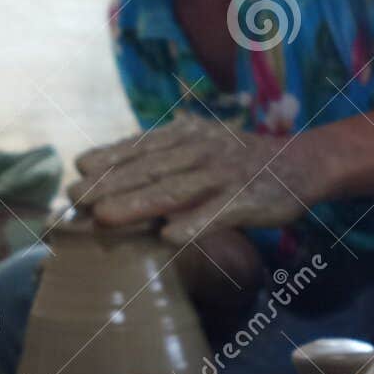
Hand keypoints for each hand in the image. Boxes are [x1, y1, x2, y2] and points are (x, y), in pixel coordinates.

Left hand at [69, 115, 332, 244]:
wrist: (300, 164)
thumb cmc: (239, 162)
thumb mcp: (200, 148)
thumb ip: (163, 160)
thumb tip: (112, 180)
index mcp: (185, 137)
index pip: (140, 147)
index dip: (108, 159)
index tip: (77, 172)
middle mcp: (200, 152)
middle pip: (148, 170)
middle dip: (109, 185)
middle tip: (74, 199)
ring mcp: (223, 177)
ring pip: (174, 191)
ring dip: (138, 205)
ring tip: (105, 218)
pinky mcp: (246, 202)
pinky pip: (217, 214)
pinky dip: (194, 224)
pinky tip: (169, 237)